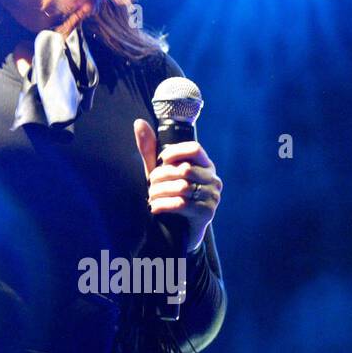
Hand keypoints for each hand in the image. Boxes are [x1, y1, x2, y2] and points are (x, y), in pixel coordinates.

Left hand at [132, 119, 222, 253]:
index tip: (161, 160)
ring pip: (182, 187)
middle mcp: (213, 179)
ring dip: (159, 192)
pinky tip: (154, 208)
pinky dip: (163, 205)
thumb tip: (138, 122)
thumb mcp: (158, 171)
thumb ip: (149, 149)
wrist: (177, 229)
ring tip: (150, 197)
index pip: (195, 149)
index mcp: (204, 165)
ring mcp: (212, 197)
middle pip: (184, 170)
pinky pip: (182, 204)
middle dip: (161, 177)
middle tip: (150, 185)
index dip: (175, 152)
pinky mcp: (207, 213)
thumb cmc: (169, 194)